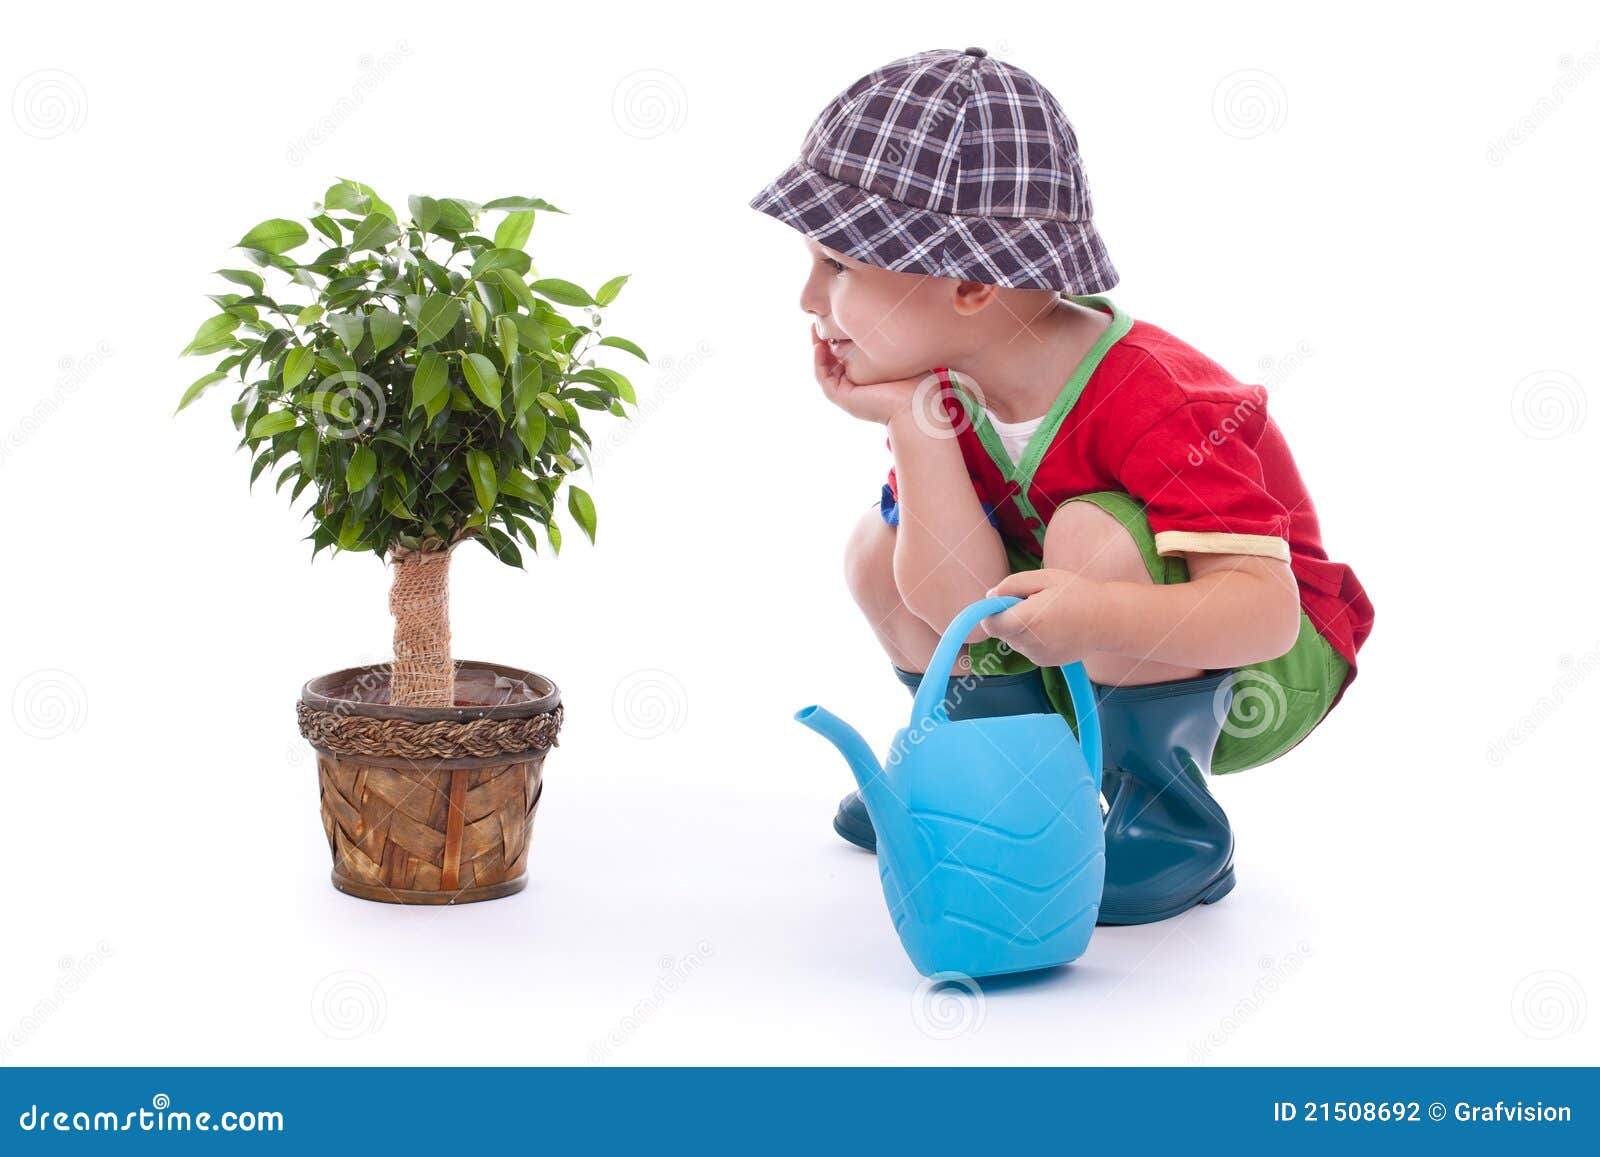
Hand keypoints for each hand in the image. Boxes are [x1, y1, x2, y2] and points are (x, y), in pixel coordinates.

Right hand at [811, 324, 931, 424]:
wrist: (917, 405)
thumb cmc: (918, 382)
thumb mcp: (903, 355)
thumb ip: (892, 343)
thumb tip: (891, 320)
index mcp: (868, 376)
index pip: (849, 354)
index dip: (841, 336)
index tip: (841, 317)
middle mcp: (856, 385)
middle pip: (833, 359)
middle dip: (825, 339)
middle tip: (820, 320)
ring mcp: (848, 392)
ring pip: (824, 368)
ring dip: (817, 348)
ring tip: (814, 329)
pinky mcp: (843, 398)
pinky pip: (823, 378)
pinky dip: (818, 362)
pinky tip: (819, 346)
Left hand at [981, 569, 1106, 666]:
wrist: (1108, 621)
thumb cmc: (1077, 594)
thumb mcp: (1044, 578)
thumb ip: (1011, 585)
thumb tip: (989, 596)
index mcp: (1028, 620)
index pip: (989, 623)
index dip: (990, 611)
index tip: (1003, 599)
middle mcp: (1030, 643)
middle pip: (1001, 630)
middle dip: (1009, 615)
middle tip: (1034, 600)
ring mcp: (1037, 656)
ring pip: (1013, 639)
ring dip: (1021, 625)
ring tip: (1048, 613)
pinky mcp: (1044, 662)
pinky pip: (1027, 646)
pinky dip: (1032, 636)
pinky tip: (1054, 626)